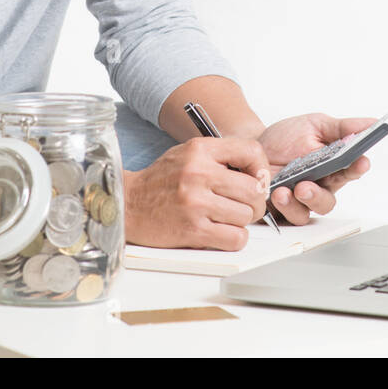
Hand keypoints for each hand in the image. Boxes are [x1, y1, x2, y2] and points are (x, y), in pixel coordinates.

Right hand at [123, 136, 270, 250]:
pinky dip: (234, 238)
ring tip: (225, 217)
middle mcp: (199, 173)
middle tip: (244, 205)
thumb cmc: (160, 181)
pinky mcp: (193, 229)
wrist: (126, 203)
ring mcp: (196, 202)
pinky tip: (221, 231)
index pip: (251, 152)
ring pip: (246, 215)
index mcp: (200, 150)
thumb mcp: (188, 154)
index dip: (261, 169)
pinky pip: (235, 238)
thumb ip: (220, 157)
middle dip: (255, 202)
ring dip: (241, 221)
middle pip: (254, 190)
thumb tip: (257, 173)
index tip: (256, 179)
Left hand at [257, 113, 375, 225]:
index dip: (357, 167)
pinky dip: (281, 207)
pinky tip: (275, 193)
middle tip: (306, 186)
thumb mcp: (315, 125)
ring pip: (307, 213)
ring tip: (285, 191)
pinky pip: (285, 216)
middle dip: (318, 196)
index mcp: (332, 167)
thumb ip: (342, 128)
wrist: (254, 146)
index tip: (360, 162)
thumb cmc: (287, 138)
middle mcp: (319, 187)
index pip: (350, 170)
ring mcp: (300, 200)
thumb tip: (372, 123)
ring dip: (296, 204)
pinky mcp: (281, 209)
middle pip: (328, 201)